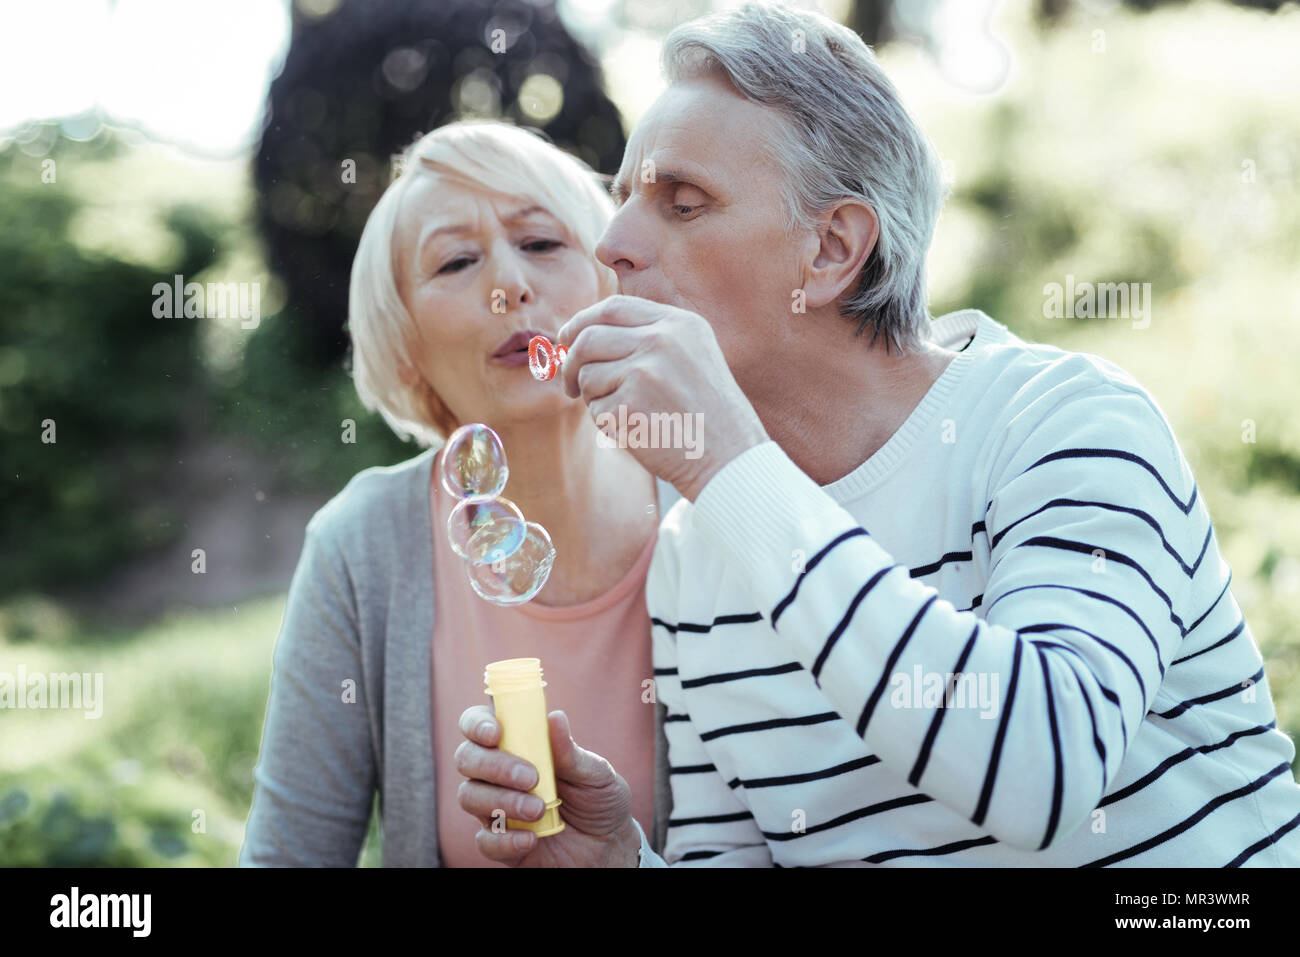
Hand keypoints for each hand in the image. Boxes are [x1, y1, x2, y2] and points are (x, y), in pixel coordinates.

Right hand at [454, 705, 640, 866]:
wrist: (607, 845)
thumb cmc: (598, 798)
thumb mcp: (594, 772)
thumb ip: (570, 751)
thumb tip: (555, 717)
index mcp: (518, 744)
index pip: (479, 723)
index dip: (478, 724)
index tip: (496, 733)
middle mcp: (498, 773)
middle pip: (466, 758)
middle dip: (493, 766)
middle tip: (531, 777)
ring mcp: (495, 807)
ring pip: (469, 796)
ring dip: (502, 801)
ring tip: (539, 809)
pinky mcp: (499, 842)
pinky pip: (484, 840)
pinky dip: (504, 840)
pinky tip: (531, 839)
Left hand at [556, 295, 768, 501]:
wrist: (729, 456)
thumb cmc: (707, 412)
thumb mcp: (692, 355)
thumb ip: (647, 337)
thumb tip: (582, 336)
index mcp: (678, 323)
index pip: (612, 308)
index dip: (582, 321)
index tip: (567, 338)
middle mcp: (660, 341)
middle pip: (589, 338)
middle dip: (571, 362)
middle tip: (571, 386)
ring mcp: (644, 372)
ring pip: (588, 376)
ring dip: (595, 398)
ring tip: (629, 414)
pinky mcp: (630, 405)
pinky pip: (596, 410)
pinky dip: (607, 423)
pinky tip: (638, 430)